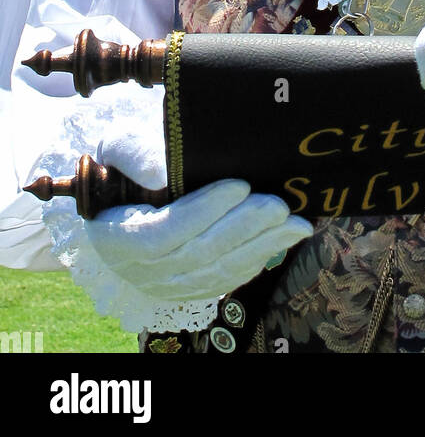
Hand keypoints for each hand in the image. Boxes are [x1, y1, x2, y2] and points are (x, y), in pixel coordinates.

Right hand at [87, 128, 311, 301]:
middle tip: (279, 205)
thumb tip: (160, 173)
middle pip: (198, 255)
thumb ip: (136, 156)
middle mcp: (140, 270)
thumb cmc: (122, 164)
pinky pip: (223, 282)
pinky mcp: (186, 288)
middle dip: (244, 229)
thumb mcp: (118, 148)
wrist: (122, 195)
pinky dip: (254, 262)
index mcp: (117, 236)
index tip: (241, 185)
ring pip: (217, 272)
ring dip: (260, 248)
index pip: (164, 232)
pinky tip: (280, 242)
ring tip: (295, 225)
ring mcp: (165, 284)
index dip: (204, 211)